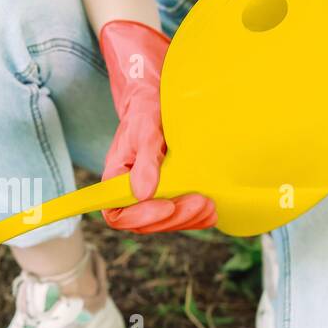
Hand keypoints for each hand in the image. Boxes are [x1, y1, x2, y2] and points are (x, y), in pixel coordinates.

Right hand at [98, 20, 216, 233]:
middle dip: (174, 217)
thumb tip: (143, 193)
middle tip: (200, 202)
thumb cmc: (145, 113)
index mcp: (115, 179)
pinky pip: (177, 216)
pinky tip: (212, 212)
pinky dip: (195, 218)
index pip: (117, 213)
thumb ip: (145, 161)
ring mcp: (149, 197)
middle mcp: (129, 193)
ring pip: (163, 222)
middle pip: (144, 223)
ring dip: (187, 219)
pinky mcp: (166, 195)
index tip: (167, 206)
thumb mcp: (145, 130)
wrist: (156, 104)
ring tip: (210, 206)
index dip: (140, 217)